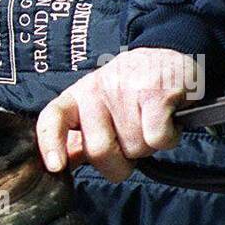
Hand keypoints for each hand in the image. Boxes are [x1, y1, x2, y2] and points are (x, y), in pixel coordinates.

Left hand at [37, 48, 198, 181]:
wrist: (173, 58)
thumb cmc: (131, 94)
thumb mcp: (98, 110)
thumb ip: (80, 138)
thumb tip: (61, 166)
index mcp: (77, 97)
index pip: (52, 118)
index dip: (51, 144)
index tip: (56, 166)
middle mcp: (96, 90)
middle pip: (100, 150)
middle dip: (120, 163)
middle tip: (131, 144)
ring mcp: (126, 89)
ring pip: (134, 149)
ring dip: (147, 147)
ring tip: (150, 123)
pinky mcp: (157, 93)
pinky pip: (157, 139)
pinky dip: (168, 139)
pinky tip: (168, 121)